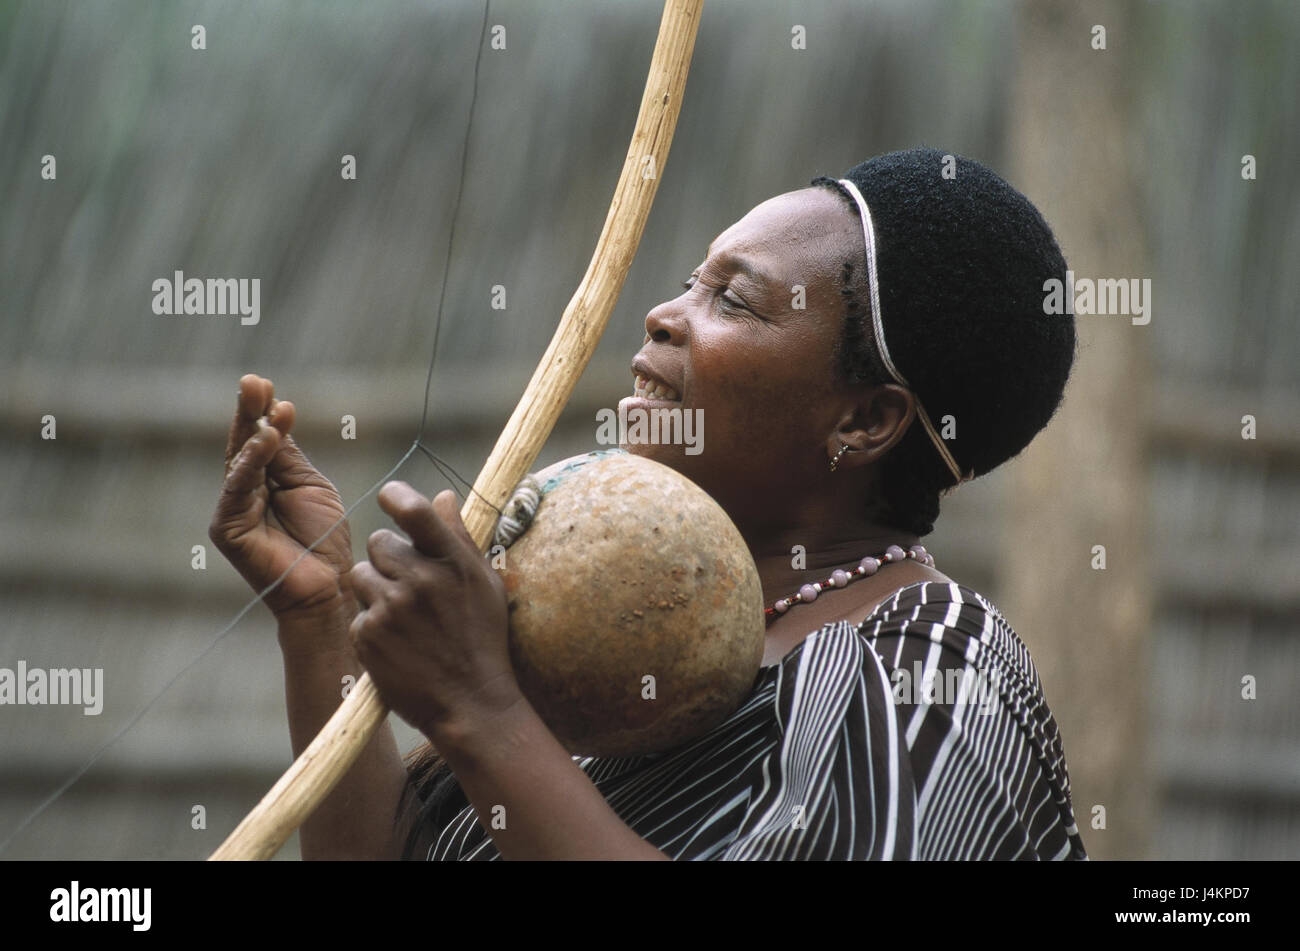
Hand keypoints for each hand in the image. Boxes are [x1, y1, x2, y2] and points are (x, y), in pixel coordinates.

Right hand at [209, 374, 354, 625]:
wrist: (328, 586)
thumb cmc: (322, 539)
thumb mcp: (309, 486)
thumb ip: (288, 456)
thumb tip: (275, 413)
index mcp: (263, 480)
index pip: (259, 440)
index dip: (263, 412)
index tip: (268, 385)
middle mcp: (242, 492)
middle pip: (243, 444)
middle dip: (248, 411)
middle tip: (254, 382)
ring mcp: (232, 510)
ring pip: (238, 462)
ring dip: (250, 430)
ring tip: (263, 402)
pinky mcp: (228, 529)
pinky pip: (236, 490)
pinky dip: (250, 464)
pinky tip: (263, 441)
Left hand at [348, 482, 518, 738]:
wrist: (471, 702)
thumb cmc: (482, 639)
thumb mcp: (485, 584)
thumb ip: (460, 538)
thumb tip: (444, 496)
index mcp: (453, 563)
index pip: (415, 510)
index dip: (396, 496)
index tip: (390, 497)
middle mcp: (420, 580)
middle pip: (379, 541)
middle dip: (389, 558)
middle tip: (409, 584)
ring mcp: (391, 608)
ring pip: (361, 575)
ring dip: (376, 589)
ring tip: (403, 616)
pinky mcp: (368, 635)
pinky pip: (358, 612)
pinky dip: (373, 624)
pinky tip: (397, 642)